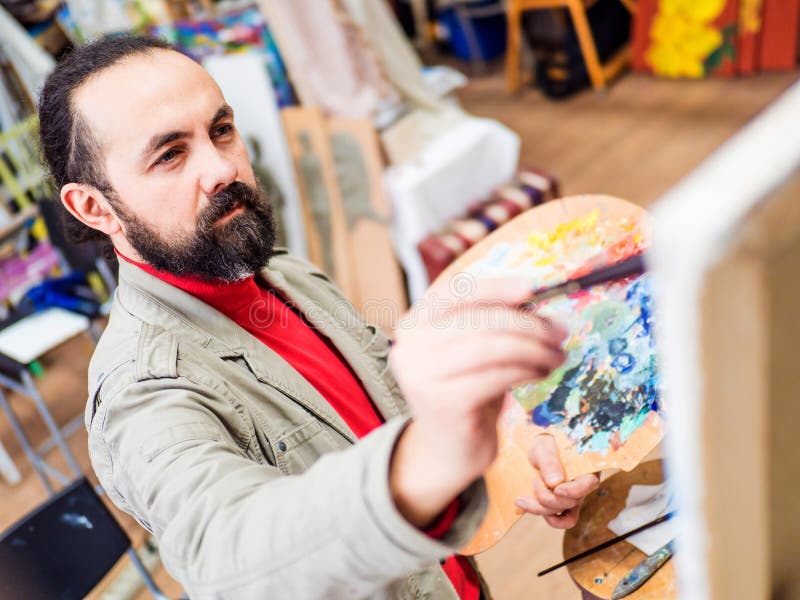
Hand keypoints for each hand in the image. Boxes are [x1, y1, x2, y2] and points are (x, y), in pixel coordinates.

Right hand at [388, 278, 566, 527]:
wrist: (449, 449)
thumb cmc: (467, 391)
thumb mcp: (474, 349)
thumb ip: (493, 321)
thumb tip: (540, 300)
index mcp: (414, 323)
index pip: (456, 292)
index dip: (496, 286)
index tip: (532, 287)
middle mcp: (410, 346)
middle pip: (479, 319)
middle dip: (527, 324)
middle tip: (559, 332)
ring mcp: (422, 375)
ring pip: (491, 347)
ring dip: (533, 349)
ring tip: (555, 355)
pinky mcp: (443, 402)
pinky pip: (497, 376)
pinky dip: (527, 370)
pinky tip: (541, 373)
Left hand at [514, 434, 599, 528]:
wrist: (536, 448)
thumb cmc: (544, 442)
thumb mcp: (544, 446)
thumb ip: (550, 461)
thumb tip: (555, 483)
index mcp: (585, 468)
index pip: (589, 484)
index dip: (574, 490)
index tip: (557, 489)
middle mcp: (581, 486)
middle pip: (569, 502)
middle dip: (547, 497)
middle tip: (534, 480)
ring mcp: (570, 498)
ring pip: (559, 513)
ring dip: (538, 508)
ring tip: (520, 498)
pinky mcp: (558, 505)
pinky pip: (558, 520)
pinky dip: (543, 517)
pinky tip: (526, 507)